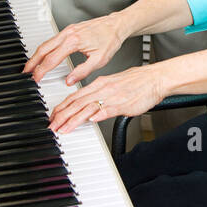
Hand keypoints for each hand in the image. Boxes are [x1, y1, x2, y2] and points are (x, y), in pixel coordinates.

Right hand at [25, 14, 126, 84]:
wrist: (116, 25)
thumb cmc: (110, 39)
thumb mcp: (99, 60)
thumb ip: (82, 71)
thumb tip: (69, 80)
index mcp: (74, 42)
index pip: (52, 59)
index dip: (41, 71)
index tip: (36, 78)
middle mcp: (68, 34)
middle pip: (43, 49)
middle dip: (32, 62)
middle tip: (26, 72)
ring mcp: (68, 30)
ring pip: (46, 43)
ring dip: (37, 55)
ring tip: (32, 66)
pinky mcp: (70, 29)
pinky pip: (52, 39)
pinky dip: (45, 48)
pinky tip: (44, 55)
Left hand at [47, 64, 168, 134]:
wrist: (155, 78)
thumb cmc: (139, 82)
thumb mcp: (114, 86)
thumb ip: (101, 96)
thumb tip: (92, 108)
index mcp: (99, 84)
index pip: (75, 97)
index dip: (62, 107)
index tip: (54, 116)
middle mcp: (102, 89)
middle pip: (76, 102)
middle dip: (61, 115)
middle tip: (51, 125)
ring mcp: (111, 96)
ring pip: (87, 107)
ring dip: (73, 119)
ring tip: (63, 128)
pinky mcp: (122, 104)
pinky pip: (107, 109)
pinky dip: (96, 115)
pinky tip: (89, 121)